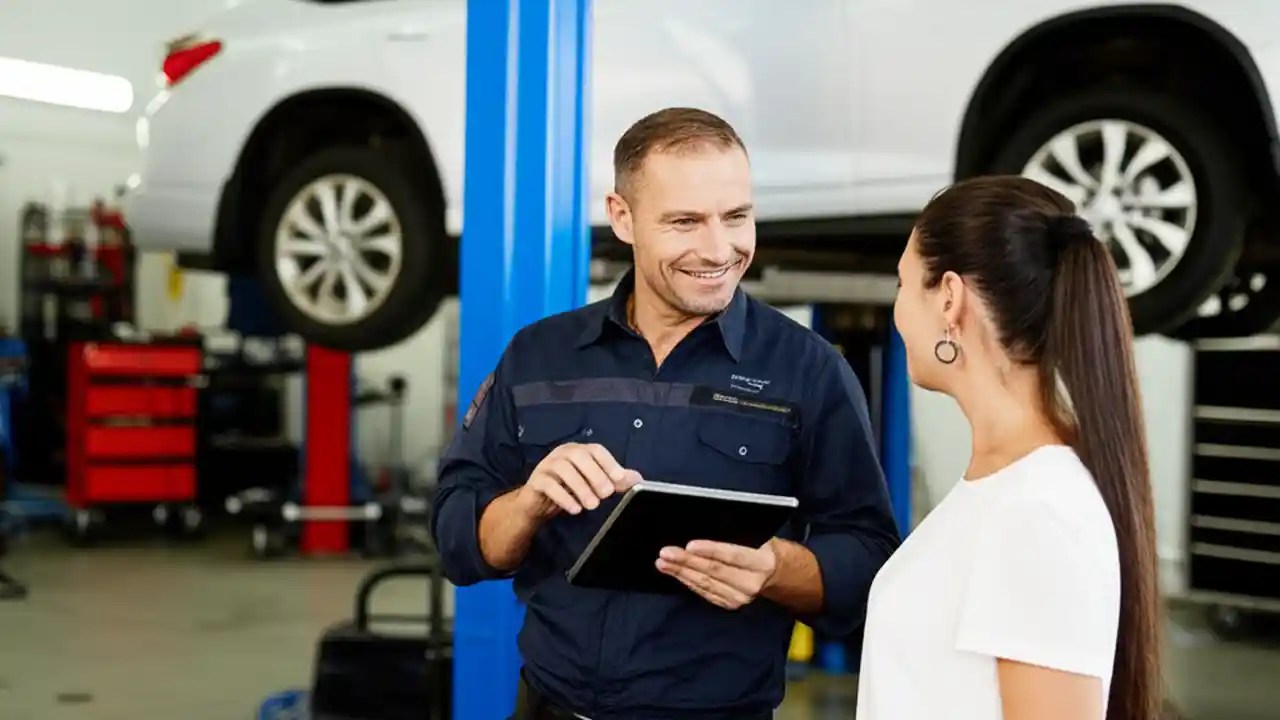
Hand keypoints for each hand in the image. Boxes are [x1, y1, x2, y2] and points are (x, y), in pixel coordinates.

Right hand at [517, 442, 640, 520]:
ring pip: (563, 469)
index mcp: (578, 451)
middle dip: (595, 475)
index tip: (620, 479)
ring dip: (580, 487)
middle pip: (579, 456)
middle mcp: (562, 454)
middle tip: (606, 495)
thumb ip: (614, 480)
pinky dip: (563, 497)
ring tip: (592, 505)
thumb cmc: (567, 490)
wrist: (536, 504)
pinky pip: (548, 484)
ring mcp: (547, 465)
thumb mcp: (592, 485)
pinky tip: (575, 509)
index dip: (609, 463)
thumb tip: (637, 479)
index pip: (595, 450)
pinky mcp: (536, 481)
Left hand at [656, 539, 778, 609]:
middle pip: (714, 571)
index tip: (689, 545)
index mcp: (761, 562)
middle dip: (687, 562)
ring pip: (706, 584)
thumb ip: (736, 534)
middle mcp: (751, 583)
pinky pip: (705, 592)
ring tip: (663, 562)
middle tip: (666, 553)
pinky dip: (688, 582)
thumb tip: (706, 525)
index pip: (733, 555)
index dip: (710, 550)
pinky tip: (675, 573)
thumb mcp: (759, 536)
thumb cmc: (764, 548)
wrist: (778, 574)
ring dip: (681, 572)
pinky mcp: (730, 604)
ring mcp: (740, 597)